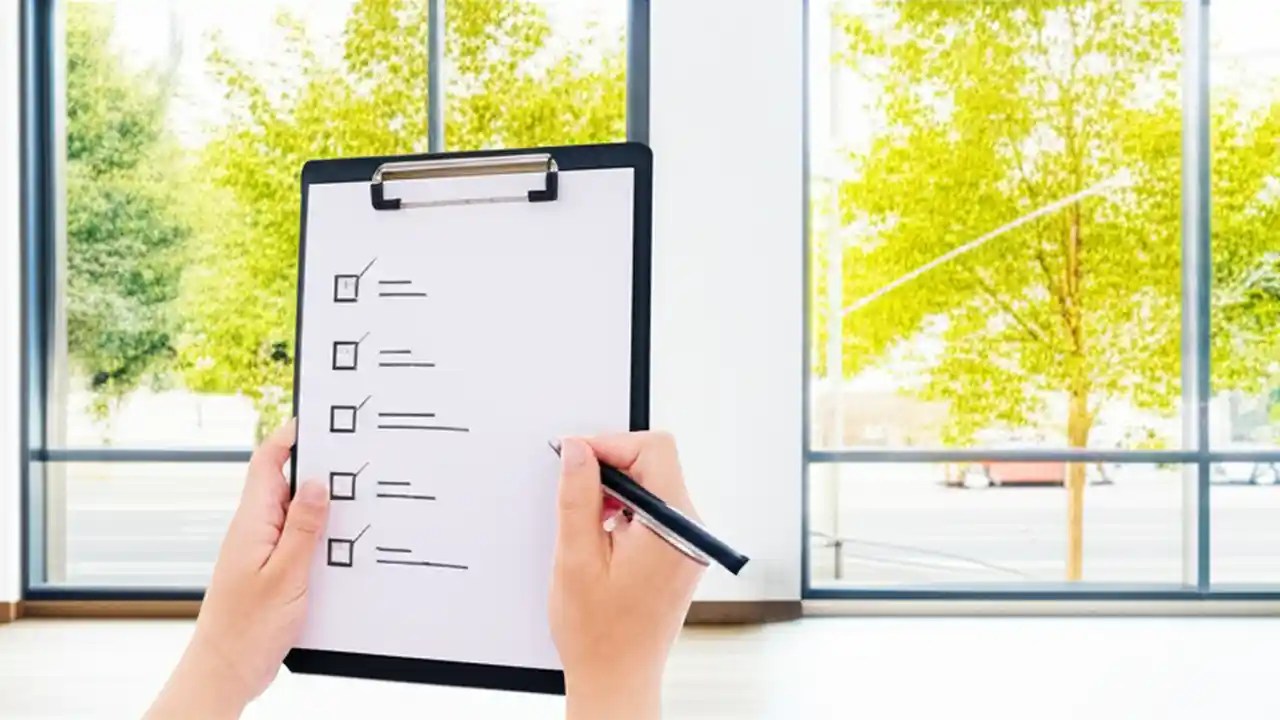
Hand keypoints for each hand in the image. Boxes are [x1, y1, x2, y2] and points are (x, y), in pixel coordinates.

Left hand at [146, 420, 328, 719]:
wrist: (226, 670)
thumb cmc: (248, 630)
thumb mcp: (286, 575)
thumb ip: (304, 528)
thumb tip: (317, 483)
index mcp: (252, 522)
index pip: (267, 463)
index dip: (288, 436)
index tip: (315, 419)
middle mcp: (254, 529)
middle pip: (284, 482)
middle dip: (315, 466)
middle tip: (350, 457)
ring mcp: (261, 548)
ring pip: (294, 511)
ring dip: (320, 505)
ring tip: (352, 500)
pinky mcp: (271, 568)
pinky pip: (297, 538)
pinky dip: (318, 534)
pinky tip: (339, 543)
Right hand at [550, 432, 704, 719]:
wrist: (618, 679)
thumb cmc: (598, 633)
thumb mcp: (576, 557)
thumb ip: (578, 496)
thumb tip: (578, 449)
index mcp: (675, 526)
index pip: (653, 449)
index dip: (610, 444)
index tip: (574, 457)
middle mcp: (691, 530)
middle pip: (655, 463)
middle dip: (610, 468)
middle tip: (573, 492)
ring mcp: (687, 543)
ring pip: (652, 485)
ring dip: (615, 492)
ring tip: (586, 525)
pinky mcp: (678, 553)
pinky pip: (654, 511)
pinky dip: (623, 511)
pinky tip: (600, 538)